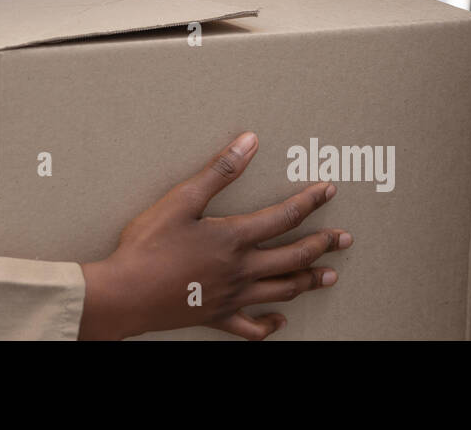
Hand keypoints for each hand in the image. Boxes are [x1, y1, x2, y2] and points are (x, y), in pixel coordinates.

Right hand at [78, 132, 350, 339]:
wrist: (125, 292)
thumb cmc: (148, 244)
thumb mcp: (182, 199)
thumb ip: (219, 171)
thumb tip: (249, 143)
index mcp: (234, 238)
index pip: (283, 217)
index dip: (310, 202)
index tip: (329, 191)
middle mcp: (241, 270)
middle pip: (293, 256)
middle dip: (322, 244)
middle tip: (344, 238)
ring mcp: (231, 296)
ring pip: (282, 290)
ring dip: (308, 281)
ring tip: (329, 276)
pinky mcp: (216, 317)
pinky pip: (252, 327)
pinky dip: (270, 325)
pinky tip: (279, 320)